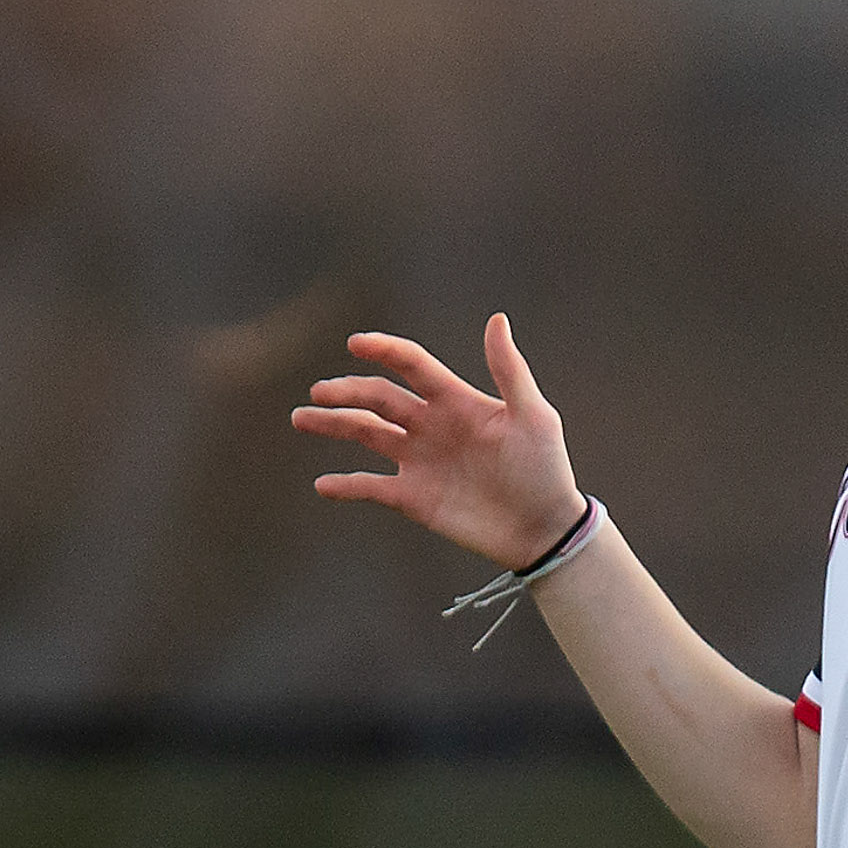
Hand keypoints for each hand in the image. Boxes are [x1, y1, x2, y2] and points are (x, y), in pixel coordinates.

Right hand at [294, 316, 586, 569]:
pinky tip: (323, 485)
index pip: (412, 365)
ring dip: (333, 425)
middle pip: (379, 399)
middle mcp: (431, 425)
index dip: (384, 351)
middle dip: (348, 392)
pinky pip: (370, 487)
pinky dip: (346, 485)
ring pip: (366, 434)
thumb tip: (497, 318)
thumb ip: (509, 371)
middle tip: (319, 392)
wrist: (543, 528)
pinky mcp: (413, 498)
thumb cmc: (545, 468)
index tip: (356, 343)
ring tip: (302, 418)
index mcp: (456, 400)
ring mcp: (419, 461)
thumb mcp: (532, 416)